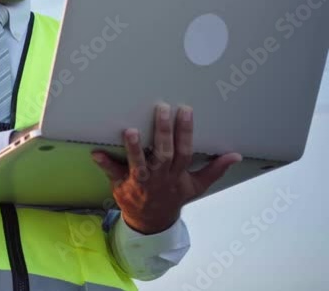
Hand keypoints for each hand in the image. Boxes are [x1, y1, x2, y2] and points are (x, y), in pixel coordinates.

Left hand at [90, 103, 241, 233]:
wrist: (151, 221)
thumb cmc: (173, 196)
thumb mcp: (196, 186)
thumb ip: (214, 170)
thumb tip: (235, 156)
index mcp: (177, 174)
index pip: (184, 151)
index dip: (186, 132)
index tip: (185, 110)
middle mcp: (160, 177)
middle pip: (164, 154)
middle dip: (163, 132)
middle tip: (161, 109)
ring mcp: (141, 182)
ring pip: (139, 165)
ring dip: (134, 149)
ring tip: (130, 131)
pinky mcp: (122, 184)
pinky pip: (113, 174)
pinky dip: (105, 164)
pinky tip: (96, 153)